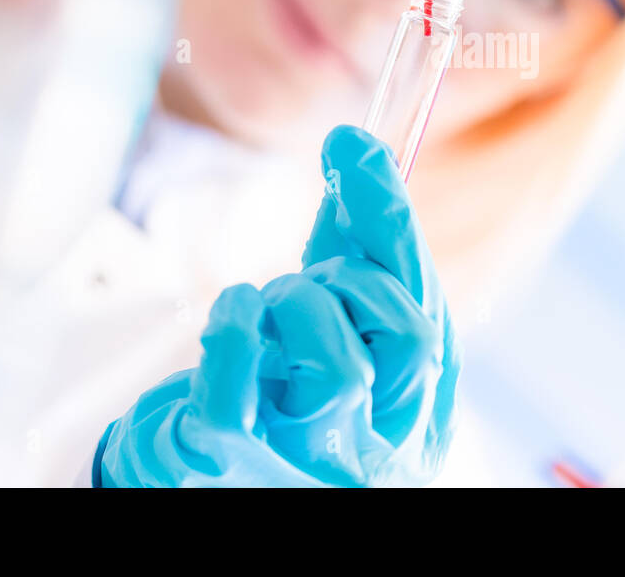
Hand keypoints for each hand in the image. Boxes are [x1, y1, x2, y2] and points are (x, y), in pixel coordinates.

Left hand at [97, 125, 459, 486]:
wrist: (195, 464)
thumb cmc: (278, 390)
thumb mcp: (330, 318)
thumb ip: (352, 248)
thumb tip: (356, 149)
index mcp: (417, 419)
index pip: (429, 317)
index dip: (392, 225)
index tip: (353, 146)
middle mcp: (378, 458)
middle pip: (414, 345)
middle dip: (351, 281)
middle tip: (303, 280)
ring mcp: (308, 473)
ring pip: (341, 375)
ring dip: (293, 306)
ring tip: (261, 308)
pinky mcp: (227, 477)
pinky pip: (234, 403)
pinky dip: (231, 335)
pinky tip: (231, 320)